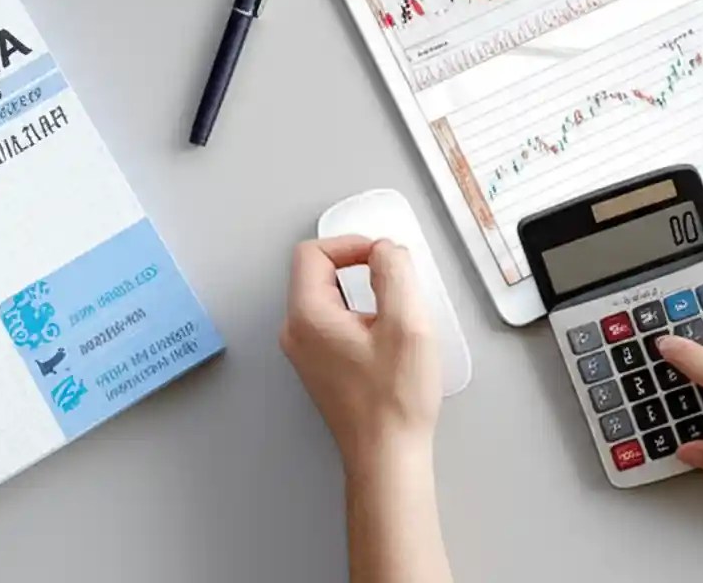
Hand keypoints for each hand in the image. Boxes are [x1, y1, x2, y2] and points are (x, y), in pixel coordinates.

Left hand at [280, 236, 441, 470]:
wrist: (387, 457)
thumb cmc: (394, 399)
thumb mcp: (407, 324)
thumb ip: (394, 273)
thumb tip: (385, 250)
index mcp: (308, 316)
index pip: (313, 253)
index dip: (351, 245)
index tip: (385, 257)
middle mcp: (296, 333)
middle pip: (318, 274)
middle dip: (358, 267)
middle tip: (396, 283)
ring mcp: (305, 353)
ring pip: (328, 299)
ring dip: (362, 294)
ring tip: (397, 315)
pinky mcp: (320, 368)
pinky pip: (333, 324)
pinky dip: (359, 316)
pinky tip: (388, 339)